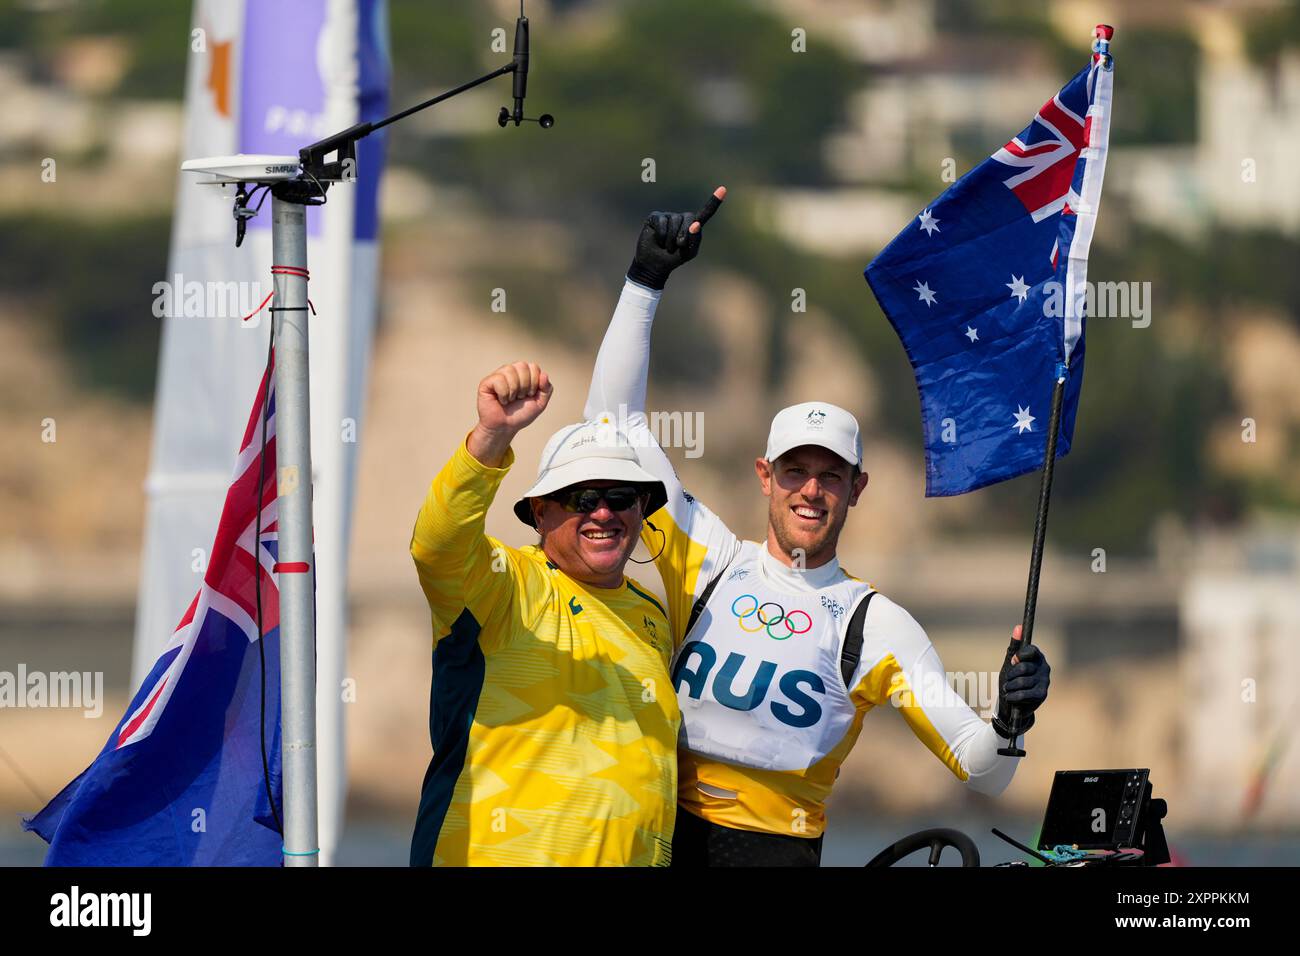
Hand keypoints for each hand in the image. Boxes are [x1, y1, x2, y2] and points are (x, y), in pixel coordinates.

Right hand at [468, 361, 552, 466]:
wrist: (505, 427)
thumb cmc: (520, 414)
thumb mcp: (540, 403)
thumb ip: (547, 389)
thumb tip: (544, 374)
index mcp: (524, 374)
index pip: (533, 367)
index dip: (535, 382)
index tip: (530, 395)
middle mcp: (511, 371)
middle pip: (523, 366)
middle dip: (525, 386)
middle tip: (519, 398)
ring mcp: (498, 375)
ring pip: (510, 371)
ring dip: (514, 391)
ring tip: (510, 399)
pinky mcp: (487, 382)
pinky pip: (499, 380)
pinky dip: (503, 394)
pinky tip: (501, 400)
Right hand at [626, 185, 725, 289]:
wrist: (654, 264)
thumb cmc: (673, 258)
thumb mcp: (689, 252)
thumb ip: (695, 239)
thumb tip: (695, 224)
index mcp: (693, 225)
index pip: (705, 213)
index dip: (714, 202)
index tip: (723, 189)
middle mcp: (681, 218)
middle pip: (689, 219)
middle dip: (684, 235)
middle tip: (678, 246)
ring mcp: (668, 216)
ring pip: (674, 222)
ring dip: (671, 239)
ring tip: (667, 246)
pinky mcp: (655, 217)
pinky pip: (662, 223)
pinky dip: (662, 236)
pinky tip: (659, 241)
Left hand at [992, 624, 1050, 738]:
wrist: (1012, 701)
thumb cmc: (1011, 678)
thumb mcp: (1010, 662)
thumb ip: (1014, 646)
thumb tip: (1018, 627)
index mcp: (1037, 656)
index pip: (1031, 650)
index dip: (1019, 656)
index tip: (1012, 661)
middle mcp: (1044, 667)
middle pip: (1024, 667)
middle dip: (1011, 675)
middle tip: (1007, 680)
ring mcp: (1045, 681)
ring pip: (1022, 681)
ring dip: (1010, 686)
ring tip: (1008, 689)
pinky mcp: (1042, 694)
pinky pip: (1024, 694)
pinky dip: (1013, 696)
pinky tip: (1009, 697)